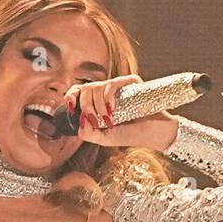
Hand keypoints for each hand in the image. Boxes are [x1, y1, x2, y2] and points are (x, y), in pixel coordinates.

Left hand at [63, 75, 178, 150]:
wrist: (153, 134)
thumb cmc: (129, 135)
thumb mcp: (104, 138)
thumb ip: (88, 134)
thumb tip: (79, 123)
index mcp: (96, 103)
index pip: (77, 92)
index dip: (70, 96)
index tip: (69, 107)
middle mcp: (104, 92)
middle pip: (85, 89)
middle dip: (86, 107)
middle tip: (95, 121)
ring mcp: (117, 87)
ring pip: (96, 86)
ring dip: (98, 105)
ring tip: (108, 120)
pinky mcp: (130, 82)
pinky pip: (112, 83)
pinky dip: (108, 97)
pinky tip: (112, 109)